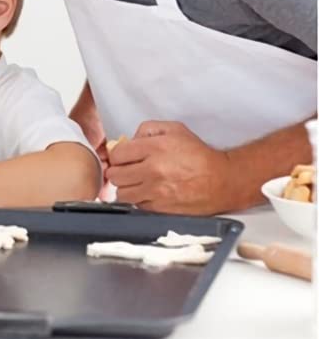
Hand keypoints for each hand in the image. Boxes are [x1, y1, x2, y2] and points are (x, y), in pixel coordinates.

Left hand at [106, 121, 232, 214]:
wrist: (223, 181)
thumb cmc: (199, 155)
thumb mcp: (174, 130)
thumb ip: (147, 129)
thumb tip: (128, 141)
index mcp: (154, 148)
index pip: (116, 155)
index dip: (117, 156)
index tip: (122, 158)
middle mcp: (153, 170)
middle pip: (115, 175)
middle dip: (119, 172)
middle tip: (127, 170)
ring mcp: (156, 192)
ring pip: (122, 193)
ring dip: (126, 188)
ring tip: (136, 183)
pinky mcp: (162, 208)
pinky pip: (137, 206)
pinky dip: (139, 200)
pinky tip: (148, 193)